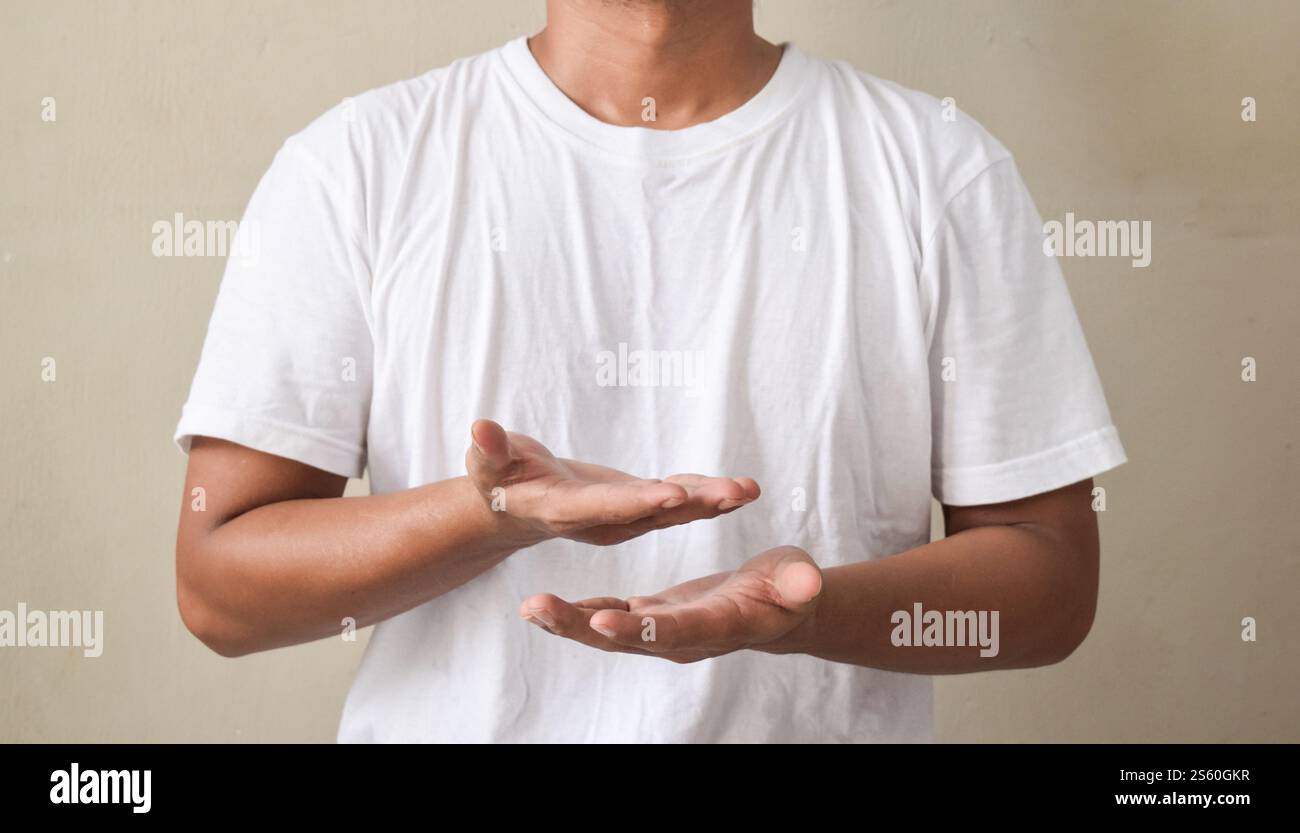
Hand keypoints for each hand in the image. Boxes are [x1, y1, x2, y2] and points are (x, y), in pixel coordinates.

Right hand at [466, 419, 759, 545]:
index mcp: (565, 511)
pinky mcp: (635, 508)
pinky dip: (704, 493)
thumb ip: (489, 450)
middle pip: (652, 514)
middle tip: (735, 493)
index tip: (673, 493)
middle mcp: (601, 522)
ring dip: (711, 500)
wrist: (513, 506)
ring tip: (749, 489)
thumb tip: (480, 428)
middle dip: (694, 503)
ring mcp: (622, 519)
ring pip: (671, 511)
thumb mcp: (487, 465)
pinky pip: (674, 501)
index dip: (640, 500)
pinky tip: (736, 488)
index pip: (607, 506)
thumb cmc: (495, 479)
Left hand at [519, 545, 822, 661]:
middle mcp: (682, 637)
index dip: (639, 627)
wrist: (778, 606)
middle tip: (538, 607)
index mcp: (717, 625)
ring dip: (568, 620)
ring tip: (529, 606)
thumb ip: (797, 584)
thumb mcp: (799, 578)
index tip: (602, 619)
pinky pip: (609, 619)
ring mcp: (663, 631)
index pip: (674, 630)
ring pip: (609, 631)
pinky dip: (579, 611)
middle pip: (626, 638)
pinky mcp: (652, 618)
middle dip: (580, 626)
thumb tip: (807, 583)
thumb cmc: (792, 587)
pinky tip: (546, 603)